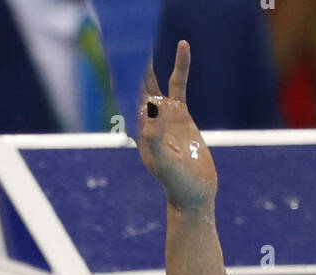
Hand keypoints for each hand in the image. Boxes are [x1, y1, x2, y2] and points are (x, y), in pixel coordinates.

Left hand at [136, 40, 216, 210]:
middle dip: (130, 67)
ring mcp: (164, 116)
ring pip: (155, 82)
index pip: (128, 99)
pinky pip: (179, 85)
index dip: (123, 79)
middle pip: (136, 87)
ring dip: (150, 62)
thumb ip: (156, 140)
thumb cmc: (178, 185)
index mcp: (140, 132)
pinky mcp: (181, 115)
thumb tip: (150, 111)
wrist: (195, 195)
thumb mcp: (167, 164)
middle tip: (125, 40)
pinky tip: (183, 47)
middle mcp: (149, 121)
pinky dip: (181, 67)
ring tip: (145, 38)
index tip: (120, 58)